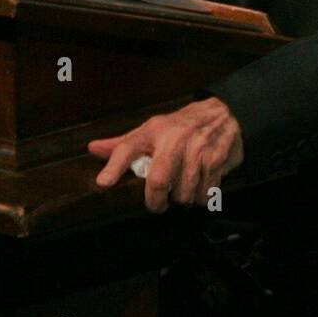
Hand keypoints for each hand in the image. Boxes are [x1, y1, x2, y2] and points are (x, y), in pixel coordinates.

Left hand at [89, 97, 243, 212]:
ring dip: (183, 199)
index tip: (103, 183)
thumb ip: (123, 143)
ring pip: (183, 194)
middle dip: (156, 201)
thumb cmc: (182, 125)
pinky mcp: (216, 160)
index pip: (129, 147)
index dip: (115, 166)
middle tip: (157, 204)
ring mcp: (197, 150)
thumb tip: (93, 148)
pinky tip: (201, 185)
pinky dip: (201, 198)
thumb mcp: (152, 129)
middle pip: (158, 180)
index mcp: (155, 131)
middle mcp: (175, 139)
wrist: (224, 112)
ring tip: (183, 188)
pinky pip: (205, 194)